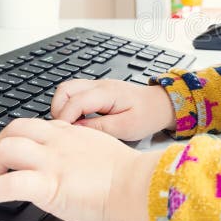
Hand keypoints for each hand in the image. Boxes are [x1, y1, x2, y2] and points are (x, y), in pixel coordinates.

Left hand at [0, 118, 161, 220]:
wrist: (138, 185)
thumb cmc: (130, 175)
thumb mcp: (103, 150)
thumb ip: (84, 151)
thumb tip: (76, 163)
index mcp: (73, 134)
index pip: (37, 126)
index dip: (22, 138)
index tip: (19, 153)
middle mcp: (58, 143)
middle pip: (14, 128)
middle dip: (0, 145)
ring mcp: (52, 162)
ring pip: (6, 148)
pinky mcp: (49, 185)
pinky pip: (8, 184)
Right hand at [50, 79, 174, 139]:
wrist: (161, 104)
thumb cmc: (148, 115)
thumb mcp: (125, 128)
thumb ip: (99, 128)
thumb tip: (75, 129)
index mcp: (107, 93)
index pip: (75, 101)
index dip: (65, 118)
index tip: (64, 134)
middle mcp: (99, 85)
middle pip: (65, 90)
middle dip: (58, 110)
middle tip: (65, 129)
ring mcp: (97, 86)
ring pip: (67, 90)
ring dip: (63, 107)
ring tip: (71, 126)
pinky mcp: (97, 91)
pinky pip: (75, 94)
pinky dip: (70, 106)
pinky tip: (78, 121)